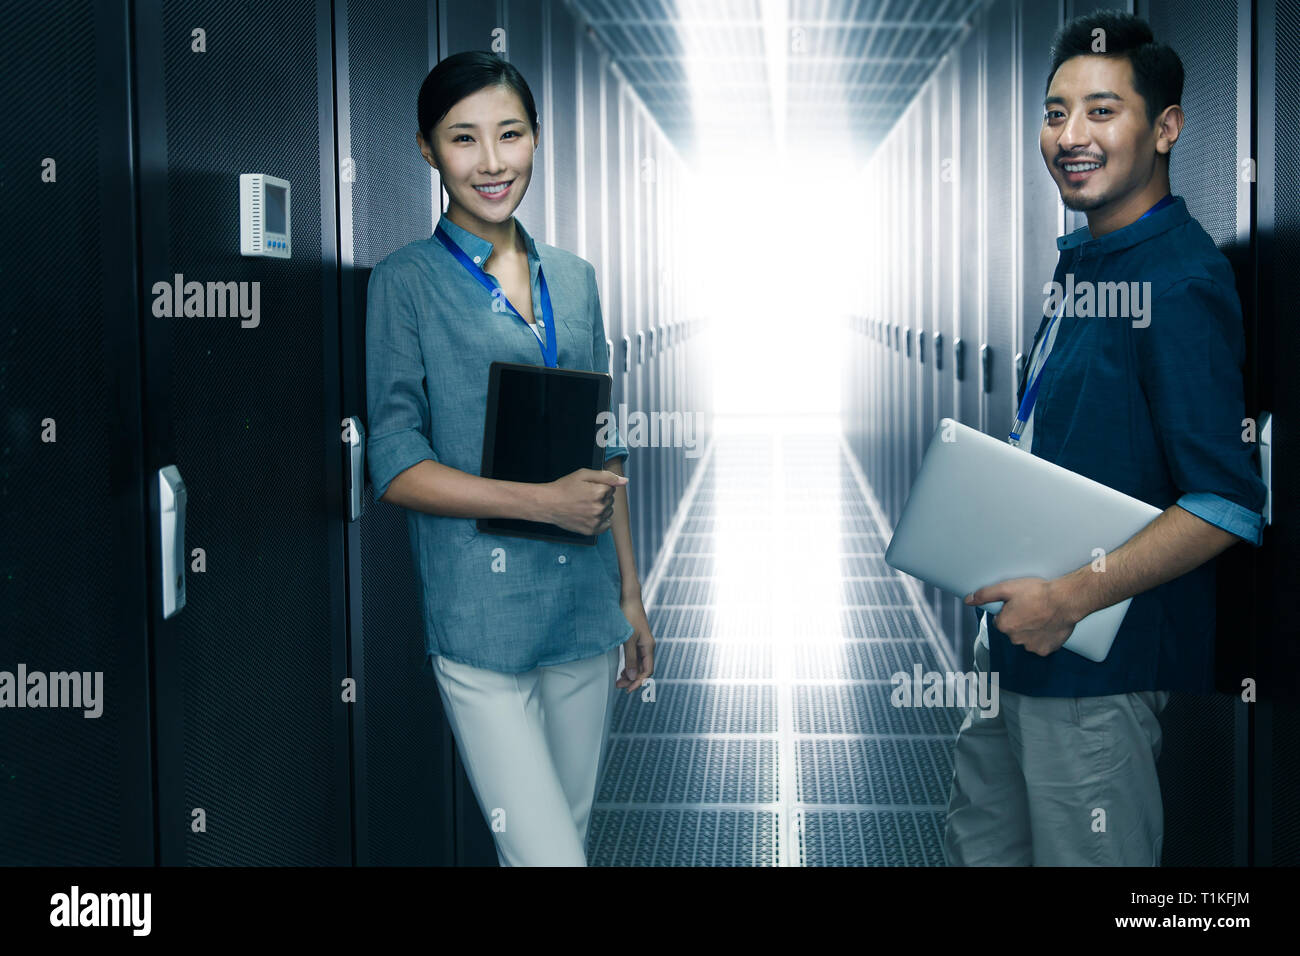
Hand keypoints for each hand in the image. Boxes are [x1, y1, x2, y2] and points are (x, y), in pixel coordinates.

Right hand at [543, 468, 627, 535]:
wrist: (548, 503)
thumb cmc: (564, 488)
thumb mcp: (584, 474)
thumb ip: (606, 476)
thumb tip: (624, 481)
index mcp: (599, 492)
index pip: (611, 488)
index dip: (600, 486)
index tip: (588, 487)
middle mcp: (599, 508)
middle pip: (611, 500)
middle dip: (601, 497)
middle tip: (585, 496)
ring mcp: (595, 521)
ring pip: (609, 512)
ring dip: (601, 508)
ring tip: (585, 505)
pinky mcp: (591, 530)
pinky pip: (606, 525)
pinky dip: (601, 520)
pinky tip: (590, 515)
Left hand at [616, 592, 654, 692]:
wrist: (628, 598)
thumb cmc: (628, 616)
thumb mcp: (628, 639)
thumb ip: (629, 658)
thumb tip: (631, 677)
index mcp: (648, 647)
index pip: (647, 671)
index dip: (638, 682)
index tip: (627, 689)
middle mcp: (647, 646)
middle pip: (643, 669)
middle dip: (632, 680)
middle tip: (619, 686)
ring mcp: (642, 643)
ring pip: (639, 664)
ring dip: (630, 674)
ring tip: (619, 680)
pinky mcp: (636, 639)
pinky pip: (635, 658)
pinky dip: (629, 666)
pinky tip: (622, 669)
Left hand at [964, 577, 1078, 656]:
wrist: (1066, 600)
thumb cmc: (1038, 592)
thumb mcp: (1007, 588)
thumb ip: (985, 594)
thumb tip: (968, 600)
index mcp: (1004, 625)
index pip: (1000, 620)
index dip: (1009, 611)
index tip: (1019, 604)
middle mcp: (1015, 639)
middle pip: (1013, 631)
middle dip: (1019, 621)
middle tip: (1031, 608)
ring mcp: (1031, 647)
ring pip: (1026, 639)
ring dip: (1031, 630)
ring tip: (1042, 616)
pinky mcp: (1045, 650)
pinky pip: (1040, 645)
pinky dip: (1043, 638)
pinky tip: (1048, 625)